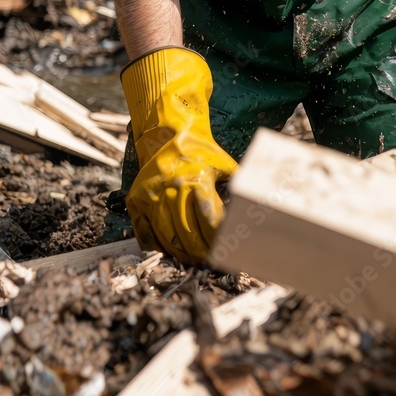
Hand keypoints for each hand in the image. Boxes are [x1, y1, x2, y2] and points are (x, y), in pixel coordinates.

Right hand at [121, 47, 236, 264]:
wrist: (166, 134)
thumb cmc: (199, 150)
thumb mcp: (223, 163)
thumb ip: (238, 183)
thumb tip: (258, 202)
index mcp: (196, 181)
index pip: (210, 221)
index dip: (219, 241)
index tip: (226, 250)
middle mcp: (172, 190)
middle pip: (188, 235)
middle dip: (202, 253)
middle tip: (210, 262)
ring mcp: (152, 197)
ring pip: (167, 238)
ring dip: (181, 254)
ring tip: (192, 260)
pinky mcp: (136, 200)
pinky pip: (144, 232)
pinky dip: (156, 247)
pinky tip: (169, 251)